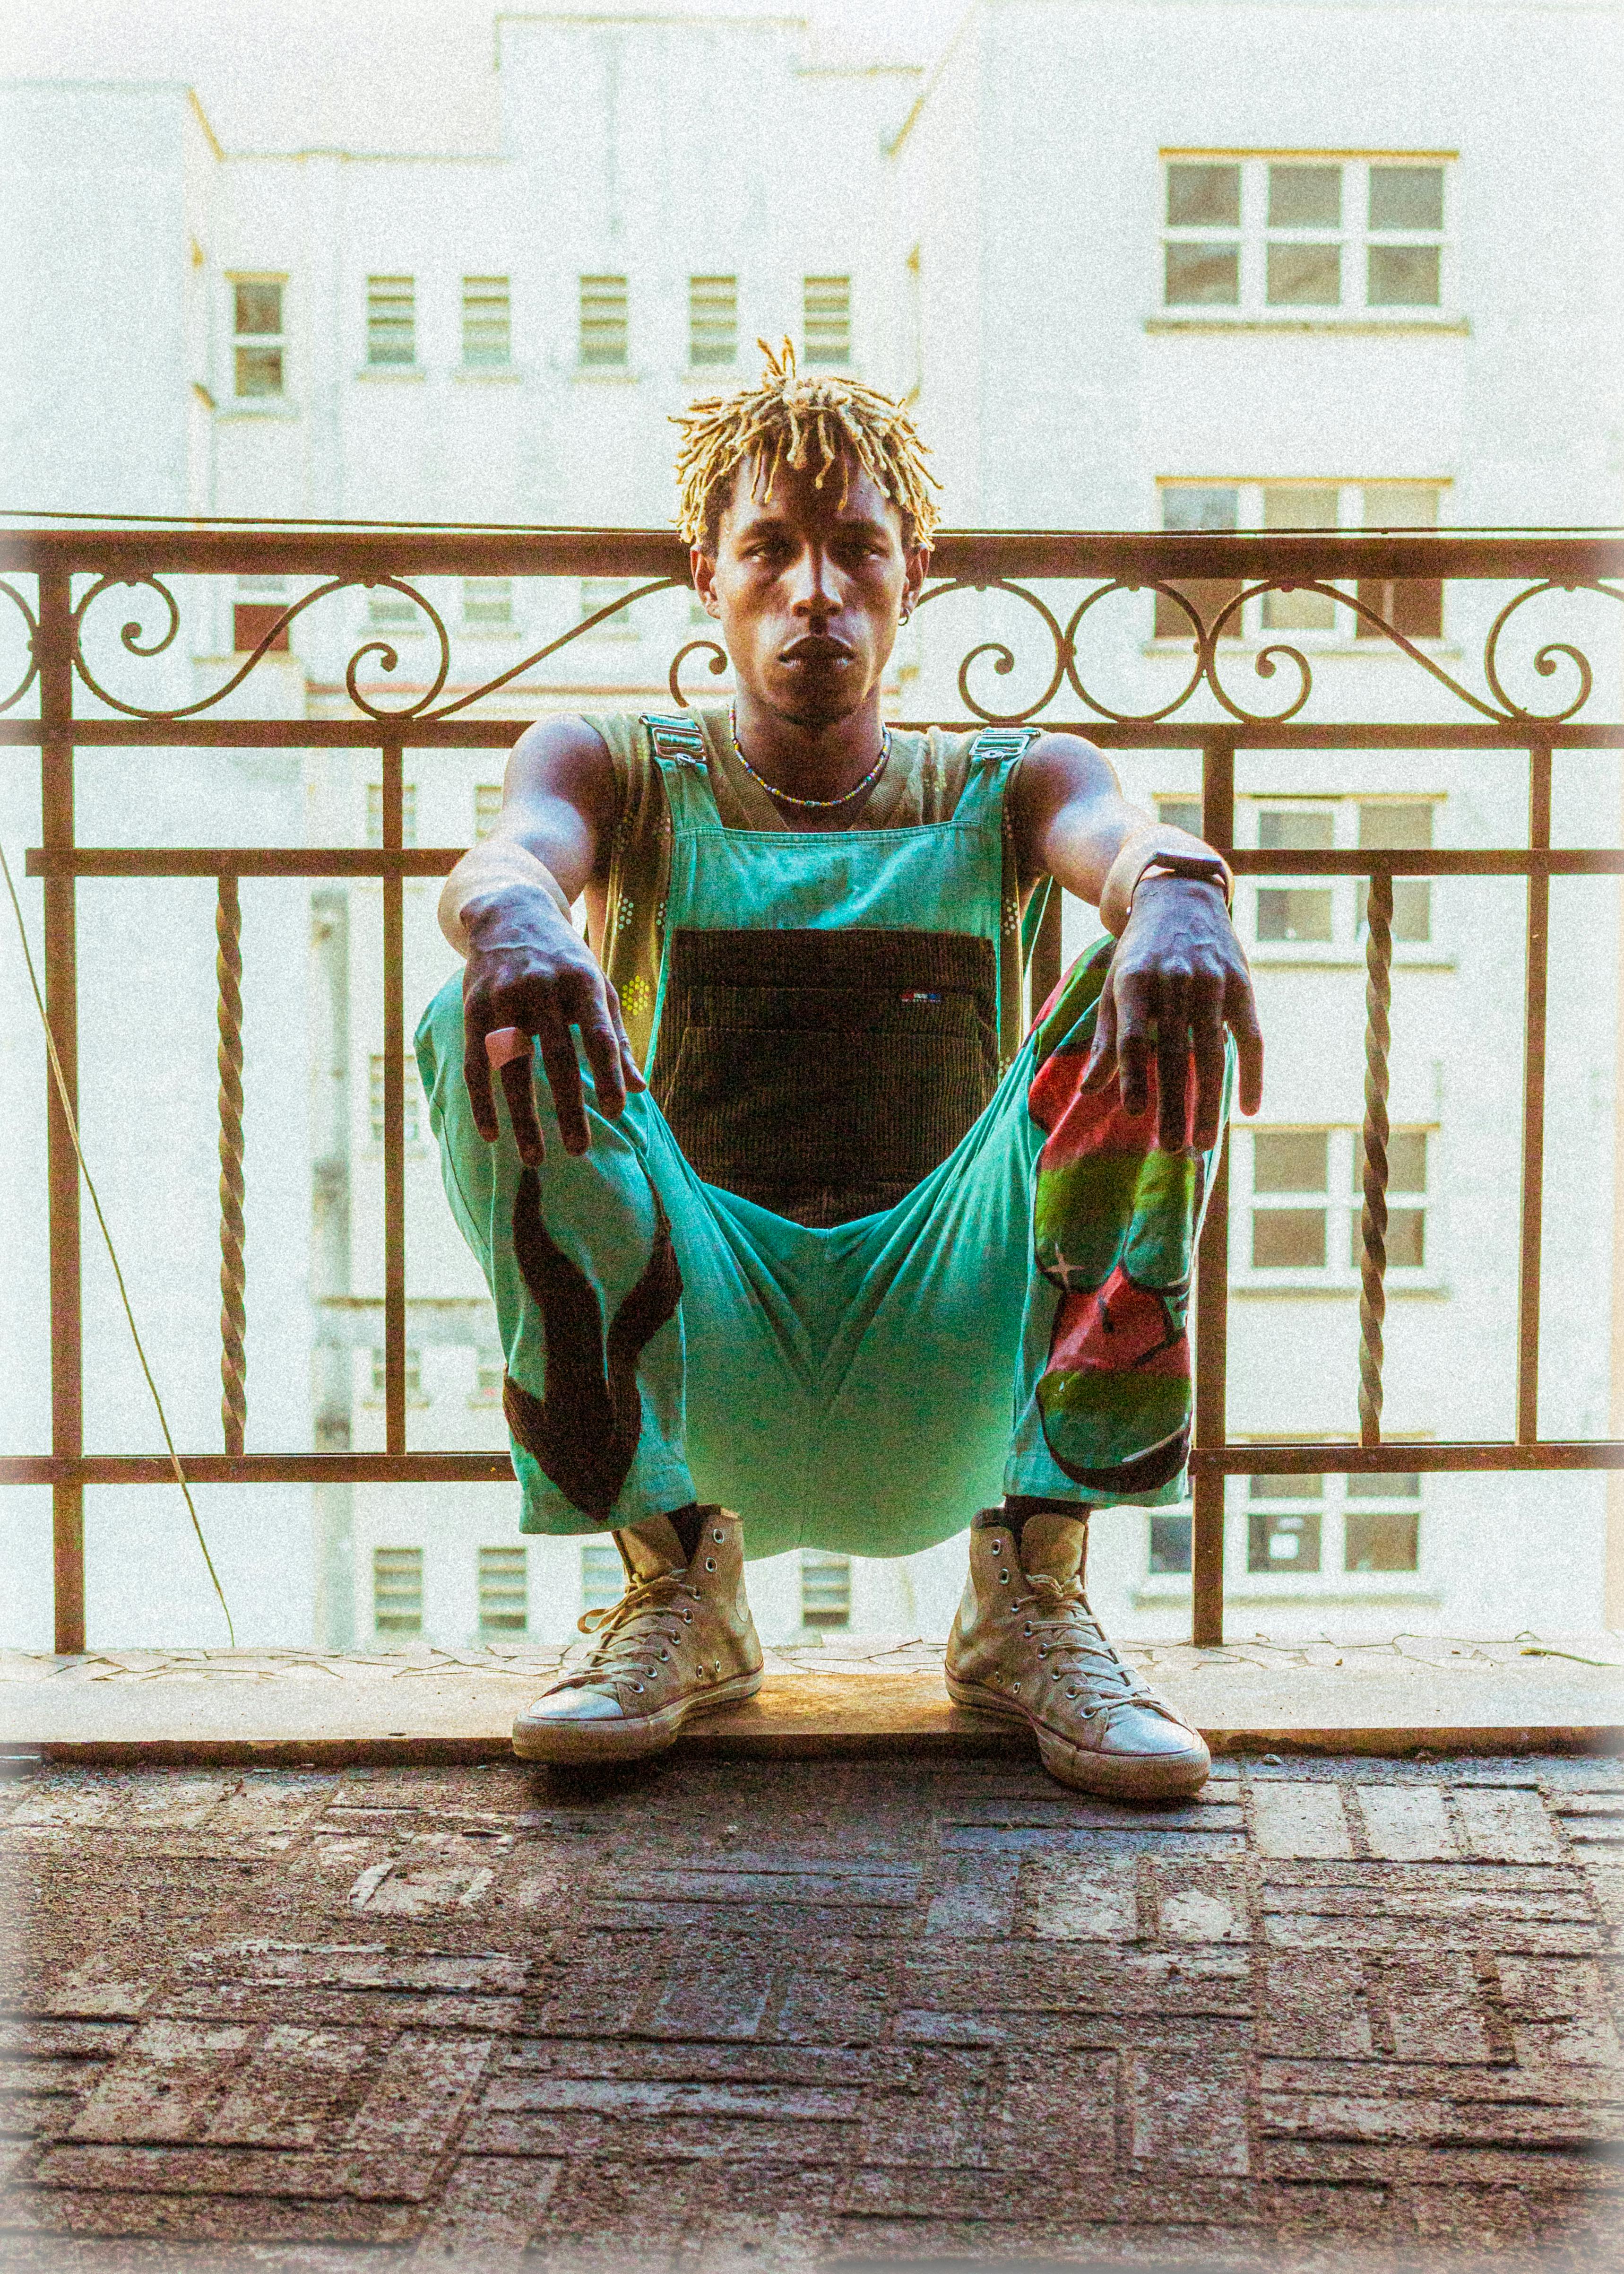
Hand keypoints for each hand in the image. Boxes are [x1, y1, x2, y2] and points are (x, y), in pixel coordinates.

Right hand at [461, 894, 644, 1163]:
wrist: (511, 915)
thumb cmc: (566, 962)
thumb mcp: (598, 988)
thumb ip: (616, 1038)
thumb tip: (638, 1090)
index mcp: (582, 983)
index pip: (599, 1036)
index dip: (609, 1075)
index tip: (616, 1112)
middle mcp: (543, 987)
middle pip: (558, 1058)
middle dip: (569, 1109)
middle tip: (579, 1151)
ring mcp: (504, 996)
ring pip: (513, 1067)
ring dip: (523, 1118)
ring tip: (535, 1158)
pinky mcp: (474, 1006)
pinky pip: (476, 1063)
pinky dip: (482, 1102)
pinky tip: (491, 1135)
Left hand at [1082, 875, 1262, 1150]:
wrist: (1180, 899)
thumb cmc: (1139, 954)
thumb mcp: (1113, 986)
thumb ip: (1105, 1039)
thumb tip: (1088, 1091)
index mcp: (1134, 980)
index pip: (1134, 1036)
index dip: (1134, 1075)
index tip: (1135, 1113)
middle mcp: (1174, 980)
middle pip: (1174, 1053)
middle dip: (1174, 1106)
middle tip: (1173, 1150)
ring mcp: (1212, 983)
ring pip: (1212, 1053)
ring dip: (1209, 1103)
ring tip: (1203, 1143)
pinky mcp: (1241, 986)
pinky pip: (1251, 1038)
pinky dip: (1252, 1074)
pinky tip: (1249, 1109)